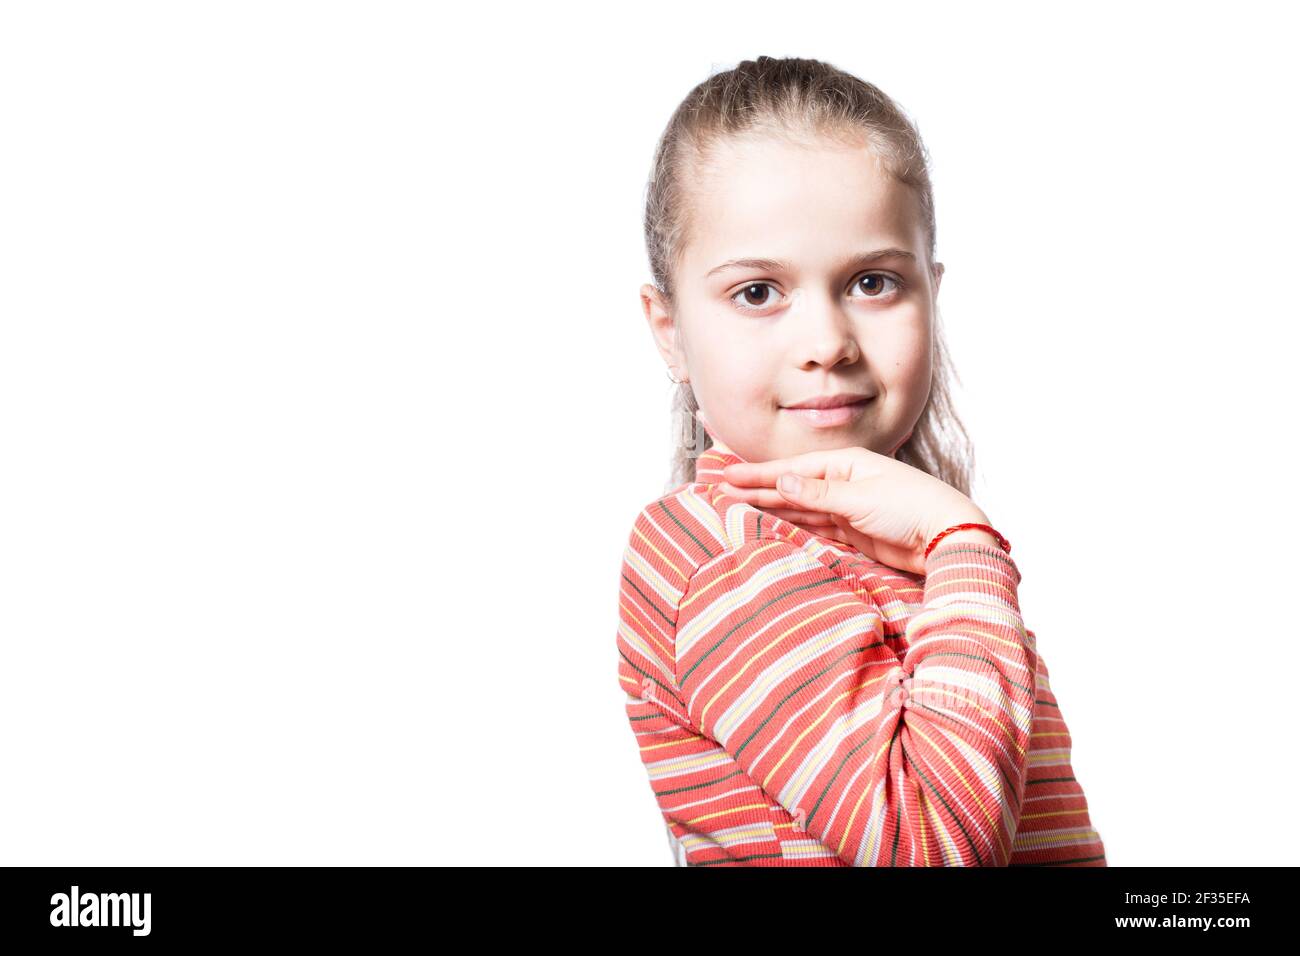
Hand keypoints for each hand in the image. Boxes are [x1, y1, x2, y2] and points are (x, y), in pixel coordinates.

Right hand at [717, 445, 991, 574]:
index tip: (727, 476)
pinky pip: (813, 526)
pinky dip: (791, 525)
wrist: (947, 536)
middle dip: (756, 489)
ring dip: (769, 507)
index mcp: (845, 464)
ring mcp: (846, 508)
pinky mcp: (853, 532)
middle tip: (721, 490)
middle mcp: (842, 483)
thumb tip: (781, 483)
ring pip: (798, 508)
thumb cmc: (912, 507)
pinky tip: (771, 524)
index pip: (791, 470)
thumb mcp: (859, 498)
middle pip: (790, 487)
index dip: (757, 474)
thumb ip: (817, 494)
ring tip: (736, 507)